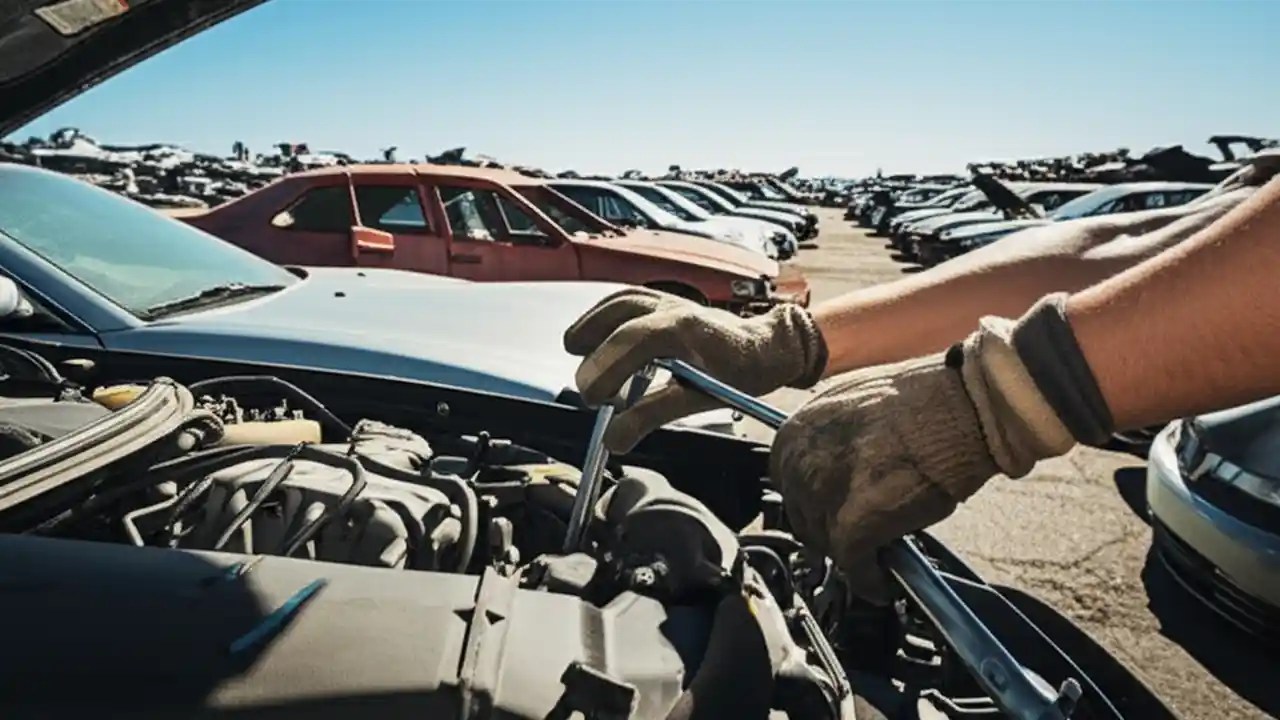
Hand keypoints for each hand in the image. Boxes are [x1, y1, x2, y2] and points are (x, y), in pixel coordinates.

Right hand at [563, 287, 827, 453]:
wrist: (768, 346)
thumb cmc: (740, 372)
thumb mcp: (701, 399)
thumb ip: (653, 415)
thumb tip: (614, 438)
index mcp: (685, 328)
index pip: (632, 341)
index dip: (605, 369)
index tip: (594, 400)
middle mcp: (674, 308)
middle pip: (619, 319)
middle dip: (596, 354)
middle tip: (588, 391)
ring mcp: (669, 302)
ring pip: (620, 303)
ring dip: (593, 324)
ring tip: (574, 348)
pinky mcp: (666, 303)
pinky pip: (627, 300)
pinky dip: (604, 315)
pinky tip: (594, 333)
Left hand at [770, 294, 1110, 601]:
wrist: (963, 405)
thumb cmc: (926, 400)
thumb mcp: (855, 401)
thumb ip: (833, 434)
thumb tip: (835, 460)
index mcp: (795, 429)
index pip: (787, 481)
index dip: (812, 501)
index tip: (829, 512)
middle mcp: (799, 461)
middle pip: (801, 515)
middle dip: (826, 531)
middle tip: (853, 540)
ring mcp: (822, 493)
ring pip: (824, 543)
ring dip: (848, 556)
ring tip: (874, 560)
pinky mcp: (852, 524)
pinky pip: (852, 566)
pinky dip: (868, 580)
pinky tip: (882, 584)